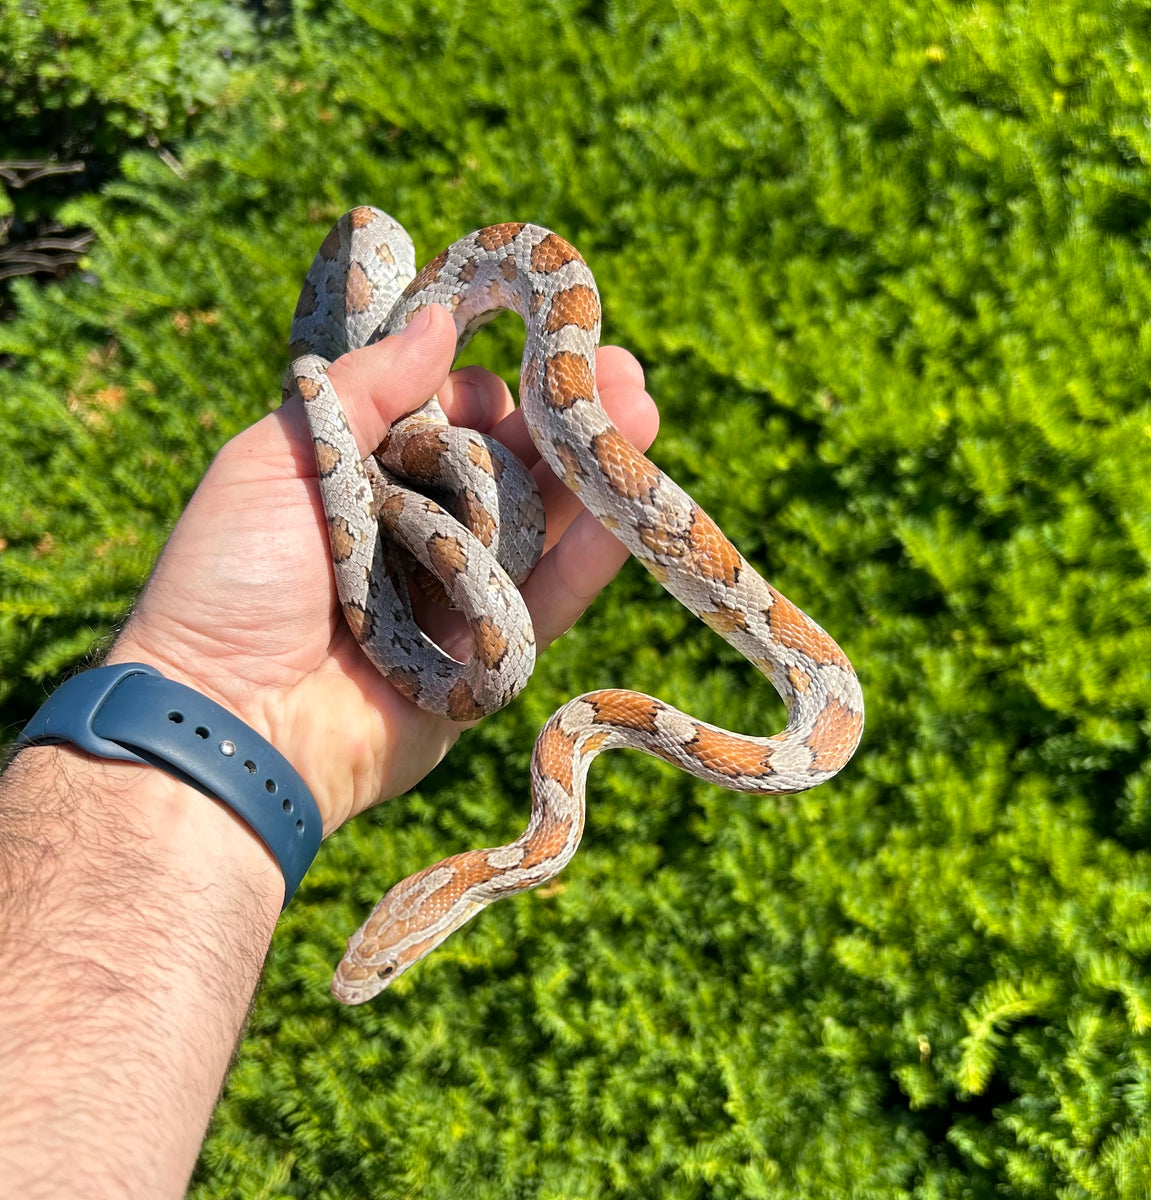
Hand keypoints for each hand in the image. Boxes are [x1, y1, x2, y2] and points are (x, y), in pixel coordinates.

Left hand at [111, 305, 656, 835]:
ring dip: (590, 475)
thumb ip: (362, 390)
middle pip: (505, 468)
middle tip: (617, 372)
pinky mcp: (484, 658)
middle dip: (560, 420)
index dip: (482, 391)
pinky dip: (589, 560)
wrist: (227, 723)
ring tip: (641, 411)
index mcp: (364, 479)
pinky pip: (546, 602)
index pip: (444, 419)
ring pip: (536, 527)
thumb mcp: (274, 460)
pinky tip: (631, 513)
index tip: (523, 353)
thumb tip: (441, 321)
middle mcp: (416, 531)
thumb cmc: (230, 580)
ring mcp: (453, 595)